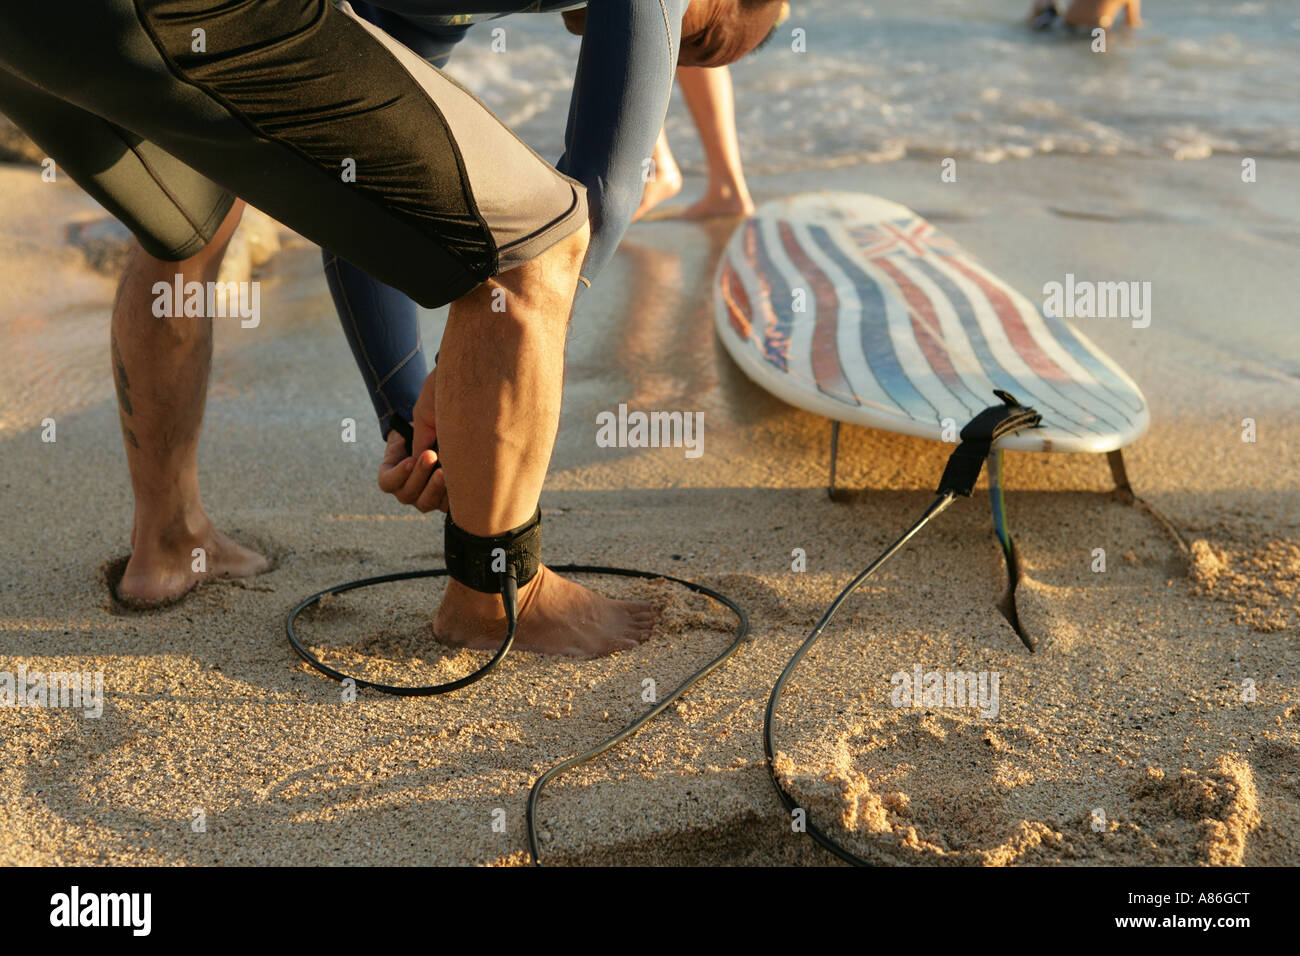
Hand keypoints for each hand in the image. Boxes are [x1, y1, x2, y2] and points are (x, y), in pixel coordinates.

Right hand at [377, 368, 446, 512]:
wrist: (446, 429)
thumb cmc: (428, 423)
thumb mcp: (420, 422)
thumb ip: (420, 438)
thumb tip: (432, 454)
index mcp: (391, 472)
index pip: (387, 481)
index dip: (398, 474)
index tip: (411, 459)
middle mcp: (406, 489)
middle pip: (407, 494)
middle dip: (420, 476)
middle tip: (432, 456)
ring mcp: (424, 497)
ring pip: (425, 503)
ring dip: (435, 488)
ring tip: (446, 471)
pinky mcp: (443, 501)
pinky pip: (446, 507)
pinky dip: (452, 497)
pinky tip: (460, 481)